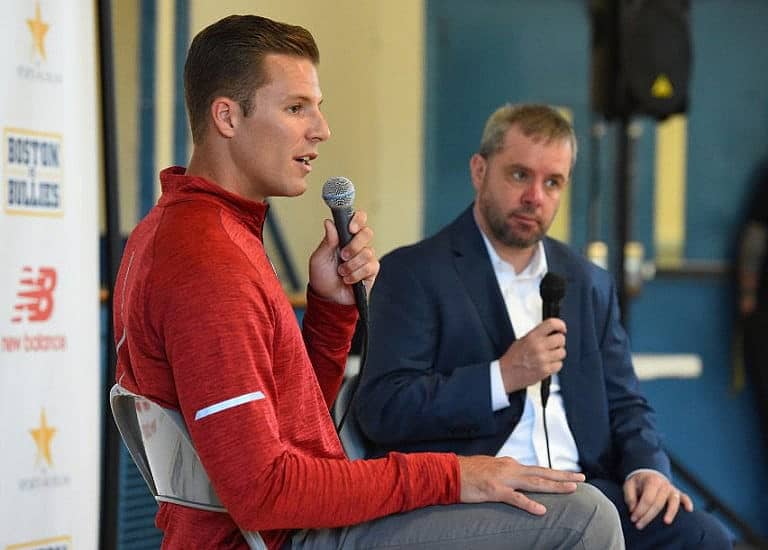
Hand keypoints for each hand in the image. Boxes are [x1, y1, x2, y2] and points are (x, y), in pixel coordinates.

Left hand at [308, 210, 378, 304]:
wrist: (328, 298)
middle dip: (354, 245)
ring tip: (342, 272)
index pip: (358, 219)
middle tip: (343, 256)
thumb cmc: (322, 276)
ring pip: (367, 252)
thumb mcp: (319, 257)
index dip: (358, 219)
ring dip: (352, 264)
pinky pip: (370, 267)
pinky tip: (348, 279)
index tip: (350, 228)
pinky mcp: (371, 271)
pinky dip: (356, 274)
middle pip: (367, 233)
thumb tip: (329, 222)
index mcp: (345, 236)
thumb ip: (328, 241)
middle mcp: (358, 245)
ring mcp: (366, 258)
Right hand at [457, 455, 583, 514]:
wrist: (448, 472)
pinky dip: (530, 505)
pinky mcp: (494, 491)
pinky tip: (542, 510)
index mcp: (509, 464)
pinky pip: (516, 499)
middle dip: (563, 475)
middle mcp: (510, 468)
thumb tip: (514, 475)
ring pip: (535, 482)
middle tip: (582, 478)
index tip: (569, 475)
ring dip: (555, 486)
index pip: (536, 469)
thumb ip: (503, 472)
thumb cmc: (465, 472)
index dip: (554, 473)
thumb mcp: (489, 468)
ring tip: (572, 489)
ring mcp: (503, 479)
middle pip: (542, 472)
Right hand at [498, 318, 566, 392]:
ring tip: (549, 356)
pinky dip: (555, 365)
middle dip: (559, 342)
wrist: (506, 374)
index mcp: (532, 337)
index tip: (562, 329)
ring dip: (557, 354)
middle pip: (561, 339)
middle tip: (554, 345)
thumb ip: (537, 335)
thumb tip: (552, 332)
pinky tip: (547, 364)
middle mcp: (538, 346)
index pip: (552, 324)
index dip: (560, 325)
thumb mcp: (522, 340)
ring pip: (562, 353)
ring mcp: (543, 359)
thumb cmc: (513, 358)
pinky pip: (559, 365)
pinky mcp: (546, 370)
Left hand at [624, 471, 692, 529]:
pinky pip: (685, 498)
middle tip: (639, 525)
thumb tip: (633, 509)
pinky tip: (689, 510)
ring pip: (673, 501)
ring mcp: (672, 489)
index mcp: (651, 481)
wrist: (648, 474)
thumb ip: (629, 496)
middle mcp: (664, 484)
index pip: (647, 499)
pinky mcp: (678, 493)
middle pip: (658, 503)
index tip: (633, 519)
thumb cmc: (638, 483)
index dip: (640, 510)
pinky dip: (688, 503)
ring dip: (670, 512)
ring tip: (666, 522)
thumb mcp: (629, 485)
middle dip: (648, 516)